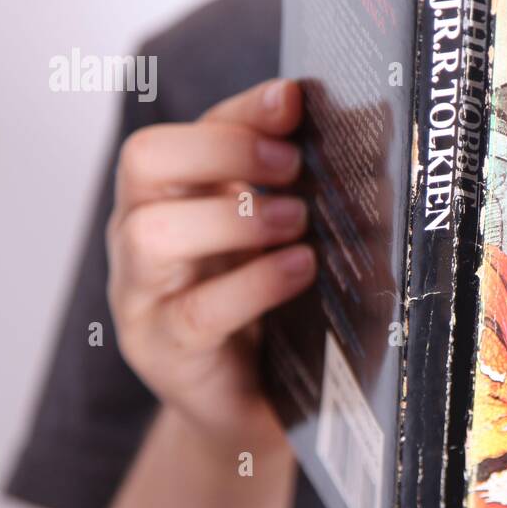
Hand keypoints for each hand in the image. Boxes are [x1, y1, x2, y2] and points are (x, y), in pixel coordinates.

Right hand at [107, 78, 314, 451]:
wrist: (254, 409)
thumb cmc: (272, 311)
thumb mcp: (283, 241)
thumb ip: (301, 192)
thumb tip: (365, 133)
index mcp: (173, 197)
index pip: (188, 129)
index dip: (240, 109)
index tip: (294, 98)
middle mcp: (141, 234)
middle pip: (145, 159)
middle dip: (224, 147)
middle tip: (291, 164)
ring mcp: (142, 295)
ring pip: (151, 232)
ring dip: (234, 217)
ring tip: (296, 222)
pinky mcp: (163, 350)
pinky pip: (195, 310)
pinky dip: (254, 283)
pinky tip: (299, 270)